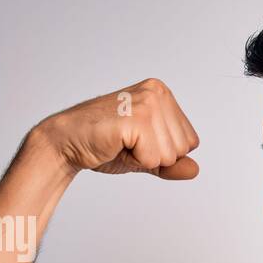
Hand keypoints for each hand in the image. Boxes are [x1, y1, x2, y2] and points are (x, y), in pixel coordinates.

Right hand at [35, 78, 199, 179]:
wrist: (67, 143)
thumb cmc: (104, 145)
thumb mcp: (146, 157)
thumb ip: (172, 164)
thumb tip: (195, 170)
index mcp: (163, 94)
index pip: (190, 141)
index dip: (164, 153)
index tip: (138, 142)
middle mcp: (157, 92)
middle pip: (183, 149)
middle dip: (155, 157)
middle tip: (127, 144)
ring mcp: (147, 102)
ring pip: (170, 155)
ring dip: (144, 159)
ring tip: (121, 143)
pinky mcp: (135, 117)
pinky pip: (153, 158)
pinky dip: (136, 161)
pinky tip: (116, 145)